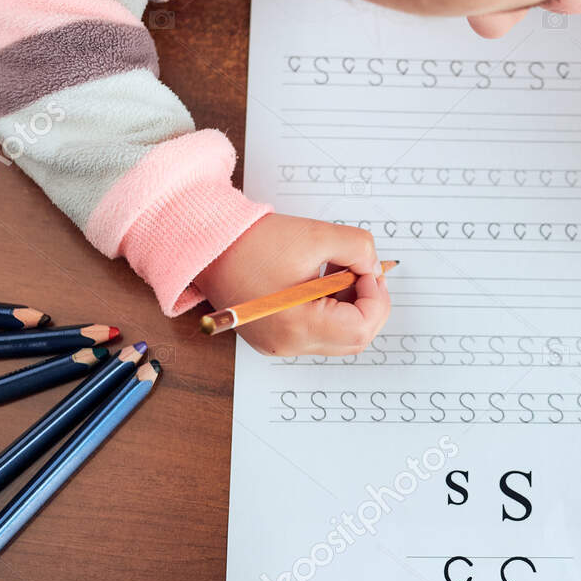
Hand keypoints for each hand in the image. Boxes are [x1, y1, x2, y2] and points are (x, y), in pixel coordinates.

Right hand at [194, 213, 390, 355]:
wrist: (206, 243)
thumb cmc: (251, 241)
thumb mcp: (316, 236)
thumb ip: (358, 249)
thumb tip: (374, 266)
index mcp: (295, 326)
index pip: (361, 328)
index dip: (375, 298)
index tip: (369, 270)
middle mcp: (287, 344)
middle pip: (354, 339)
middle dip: (368, 303)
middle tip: (364, 271)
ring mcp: (279, 344)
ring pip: (339, 336)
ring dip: (351, 305)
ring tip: (339, 269)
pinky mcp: (275, 336)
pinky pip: (318, 331)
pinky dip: (332, 308)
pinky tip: (324, 278)